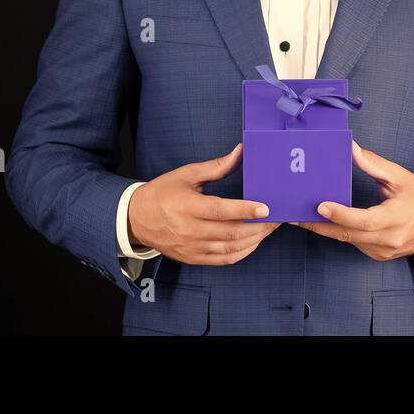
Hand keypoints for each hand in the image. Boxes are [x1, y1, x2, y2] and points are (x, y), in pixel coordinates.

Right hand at [128, 143, 281, 264]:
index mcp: (187, 206)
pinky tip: (254, 241)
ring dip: (254, 240)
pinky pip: (224, 260)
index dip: (245, 210)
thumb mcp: (186, 174)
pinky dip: (243, 253)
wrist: (137, 219)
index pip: (220, 210)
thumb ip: (216, 166)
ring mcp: (192, 247)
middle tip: (277, 217)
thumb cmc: (163, 192)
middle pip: (230, 233)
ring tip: (270, 228)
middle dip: (258, 227)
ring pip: (230, 249)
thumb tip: (240, 152)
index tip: (266, 207)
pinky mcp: (193, 258)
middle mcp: (190, 230)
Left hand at [292, 139, 413, 259]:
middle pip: (348, 234)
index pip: (364, 220)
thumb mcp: (399, 176)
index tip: (320, 205)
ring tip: (303, 217)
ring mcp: (383, 251)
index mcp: (395, 218)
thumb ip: (373, 164)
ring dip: (327, 229)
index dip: (341, 214)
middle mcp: (388, 239)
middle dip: (319, 225)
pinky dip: (341, 233)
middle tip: (295, 216)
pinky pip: (355, 244)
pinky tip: (326, 223)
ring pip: (348, 240)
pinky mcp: (379, 255)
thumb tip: (351, 149)